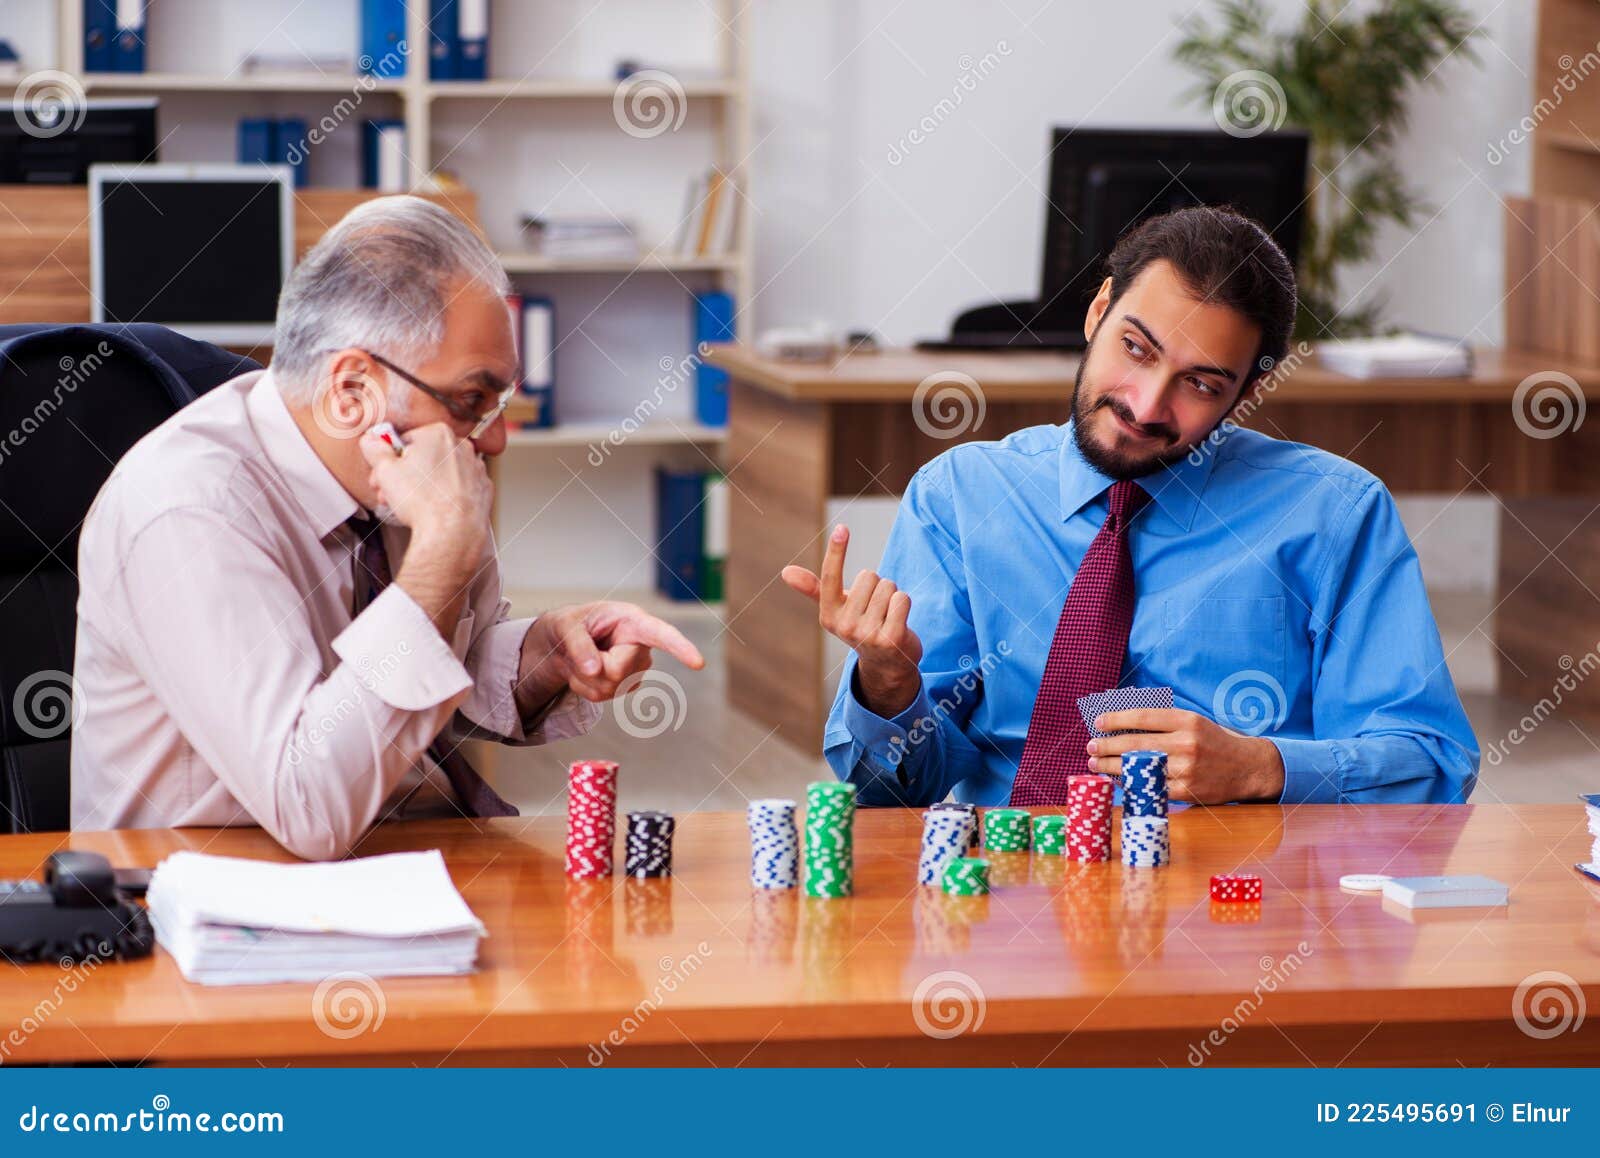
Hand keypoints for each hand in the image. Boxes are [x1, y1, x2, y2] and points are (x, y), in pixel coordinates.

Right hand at [360, 423, 490, 554]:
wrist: (453, 532)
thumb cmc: (421, 500)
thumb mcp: (385, 471)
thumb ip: (376, 451)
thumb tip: (370, 440)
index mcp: (438, 434)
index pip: (405, 441)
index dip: (390, 461)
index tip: (384, 476)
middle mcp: (462, 446)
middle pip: (424, 457)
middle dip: (405, 475)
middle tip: (390, 493)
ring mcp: (476, 468)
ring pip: (442, 472)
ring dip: (424, 486)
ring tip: (410, 506)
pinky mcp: (484, 489)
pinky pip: (459, 488)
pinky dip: (447, 496)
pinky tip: (435, 510)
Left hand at [519, 601, 705, 707]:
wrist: (563, 644)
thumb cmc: (569, 625)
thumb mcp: (565, 626)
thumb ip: (578, 645)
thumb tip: (595, 670)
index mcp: (633, 621)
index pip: (661, 634)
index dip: (681, 648)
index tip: (698, 663)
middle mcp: (641, 646)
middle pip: (618, 670)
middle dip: (592, 665)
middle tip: (580, 648)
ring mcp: (636, 669)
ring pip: (609, 687)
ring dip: (585, 676)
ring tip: (583, 658)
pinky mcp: (626, 686)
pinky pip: (601, 696)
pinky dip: (584, 687)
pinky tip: (586, 671)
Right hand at [781, 524, 921, 716]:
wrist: (887, 665)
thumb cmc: (861, 627)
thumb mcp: (836, 608)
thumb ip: (814, 588)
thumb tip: (785, 572)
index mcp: (828, 616)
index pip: (830, 577)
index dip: (836, 551)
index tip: (842, 528)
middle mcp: (845, 627)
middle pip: (870, 576)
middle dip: (877, 586)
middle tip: (876, 609)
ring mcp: (868, 635)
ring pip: (888, 586)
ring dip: (892, 596)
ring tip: (887, 616)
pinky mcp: (892, 639)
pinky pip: (902, 599)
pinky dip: (904, 605)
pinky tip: (899, 622)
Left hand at [1084, 709, 1284, 802]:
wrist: (1247, 768)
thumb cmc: (1213, 742)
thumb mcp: (1193, 722)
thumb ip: (1163, 721)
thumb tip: (1122, 721)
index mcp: (1187, 721)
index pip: (1144, 717)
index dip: (1117, 719)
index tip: (1098, 722)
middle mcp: (1187, 743)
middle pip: (1136, 744)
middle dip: (1107, 746)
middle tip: (1090, 746)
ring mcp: (1186, 769)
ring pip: (1140, 768)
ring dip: (1112, 767)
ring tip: (1095, 764)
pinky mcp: (1186, 790)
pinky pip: (1150, 787)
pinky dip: (1130, 784)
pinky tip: (1118, 780)